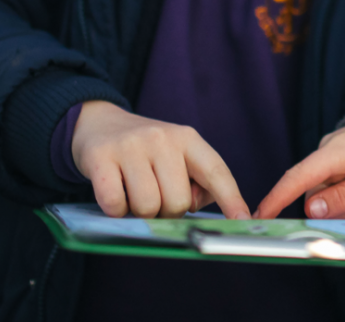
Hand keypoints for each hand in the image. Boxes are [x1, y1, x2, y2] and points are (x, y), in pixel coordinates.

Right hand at [71, 101, 249, 219]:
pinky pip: (115, 205)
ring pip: (147, 207)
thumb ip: (196, 182)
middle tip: (155, 196)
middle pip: (178, 201)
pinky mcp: (102, 157)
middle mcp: (163, 138)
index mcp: (188, 138)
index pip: (216, 171)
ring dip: (140, 213)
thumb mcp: (177, 156)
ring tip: (134, 193)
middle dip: (167, 211)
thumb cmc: (146, 151)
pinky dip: (115, 210)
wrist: (100, 123)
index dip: (231, 199)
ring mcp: (132, 146)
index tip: (244, 221)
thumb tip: (197, 208)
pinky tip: (116, 191)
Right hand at [254, 122, 344, 219]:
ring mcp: (330, 152)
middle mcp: (329, 147)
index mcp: (340, 149)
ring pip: (324, 193)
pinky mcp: (333, 159)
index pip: (301, 175)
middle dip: (337, 206)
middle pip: (313, 191)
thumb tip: (310, 210)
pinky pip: (332, 187)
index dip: (278, 197)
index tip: (260, 217)